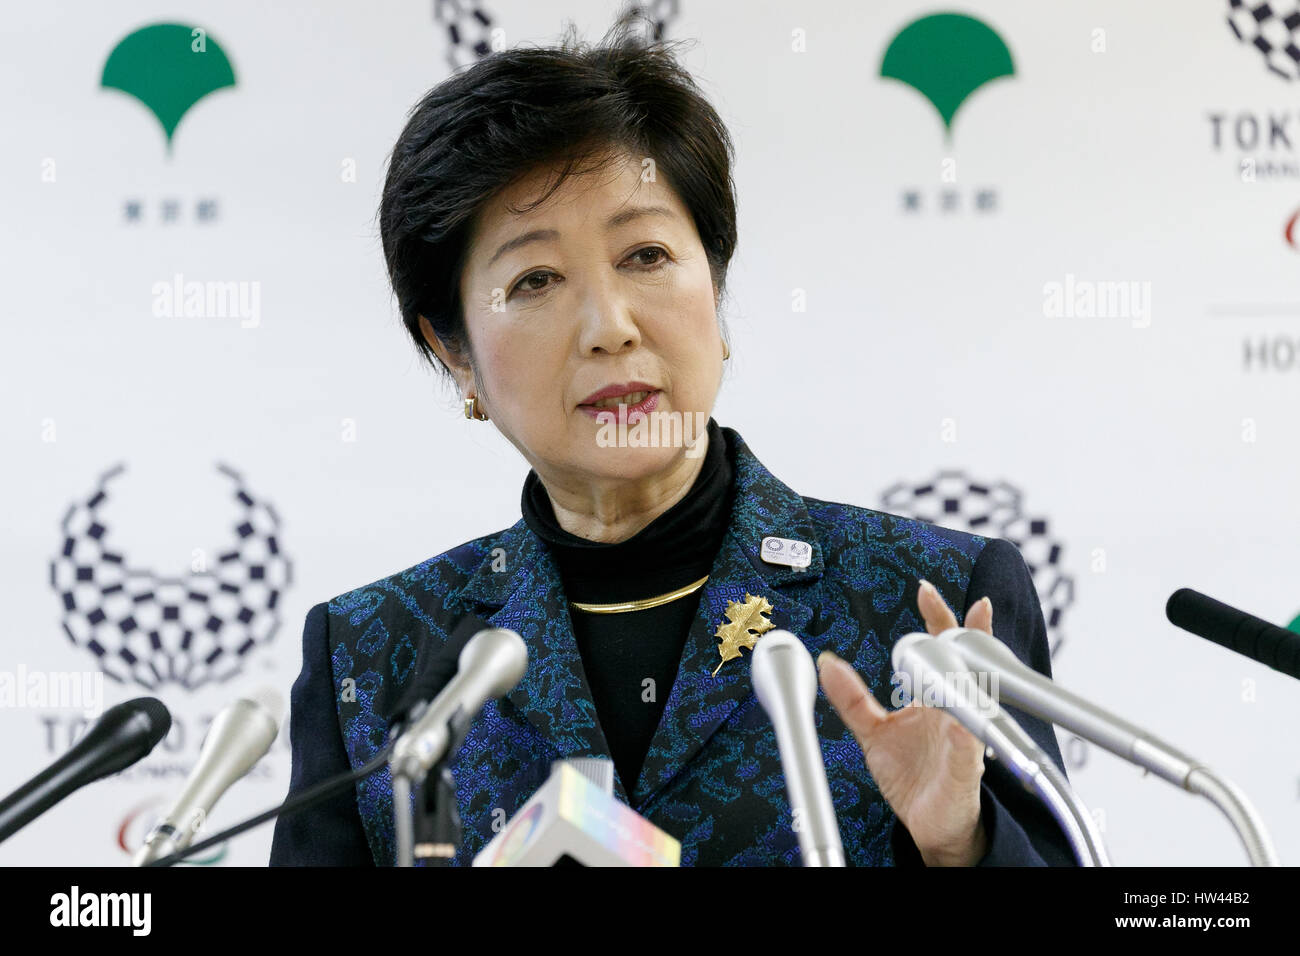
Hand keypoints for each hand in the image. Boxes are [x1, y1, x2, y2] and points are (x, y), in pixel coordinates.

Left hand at [818, 579, 992, 865]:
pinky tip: (958, 723)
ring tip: (959, 655)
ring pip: (976, 699)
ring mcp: (966, 738)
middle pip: (967, 664)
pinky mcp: (967, 770)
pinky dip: (964, 734)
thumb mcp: (872, 732)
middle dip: (970, 635)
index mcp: (934, 698)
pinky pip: (969, 747)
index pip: (937, 650)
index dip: (936, 619)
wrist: (930, 824)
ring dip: (968, 677)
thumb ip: (852, 698)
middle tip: (972, 607)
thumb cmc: (911, 776)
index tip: (926, 590)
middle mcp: (954, 712)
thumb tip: (827, 663)